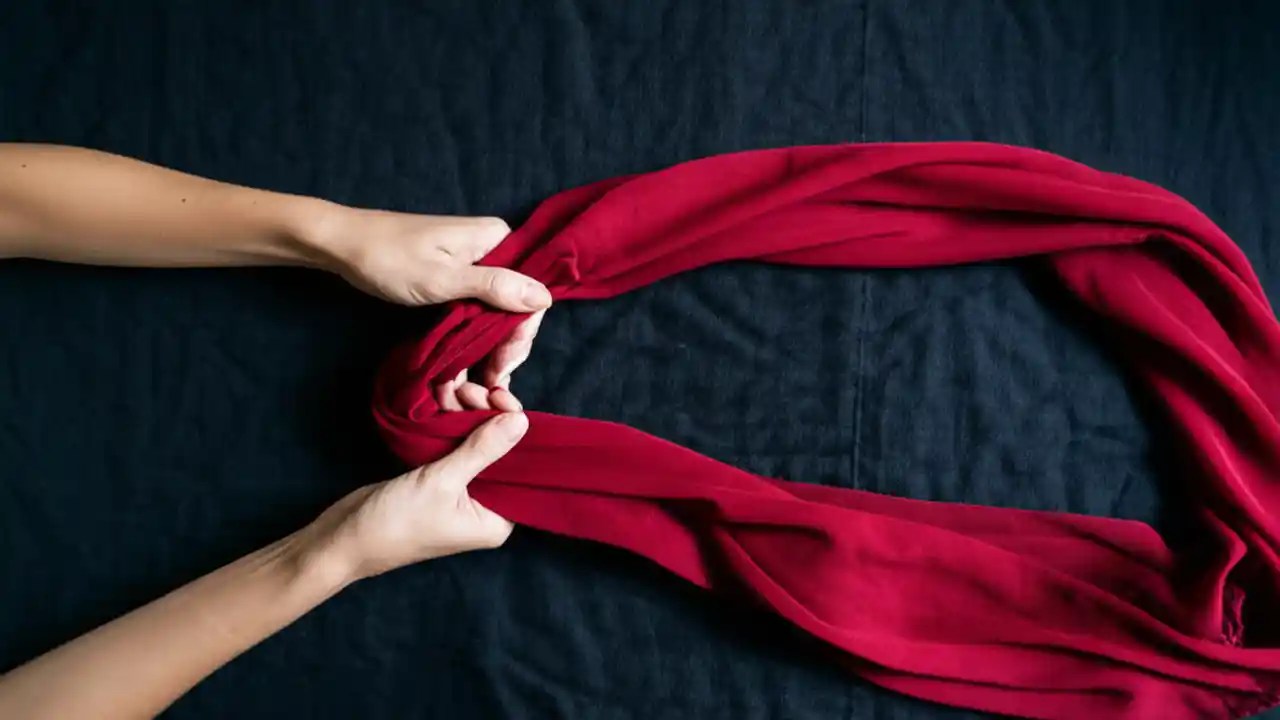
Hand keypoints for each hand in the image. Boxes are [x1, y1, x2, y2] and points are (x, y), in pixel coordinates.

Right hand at [301, 412, 526, 582]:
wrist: (342, 538)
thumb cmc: (395, 521)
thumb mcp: (442, 482)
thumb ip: (483, 450)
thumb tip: (522, 421)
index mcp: (498, 519)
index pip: (524, 465)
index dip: (515, 427)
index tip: (499, 396)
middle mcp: (487, 507)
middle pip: (502, 451)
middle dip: (487, 415)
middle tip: (467, 391)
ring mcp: (463, 493)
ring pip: (477, 443)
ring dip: (467, 414)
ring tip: (450, 390)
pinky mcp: (440, 480)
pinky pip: (456, 445)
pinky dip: (452, 423)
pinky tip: (444, 400)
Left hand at [312, 208, 548, 402]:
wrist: (343, 244)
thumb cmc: (389, 257)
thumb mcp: (443, 277)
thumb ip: (494, 287)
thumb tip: (544, 299)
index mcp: (498, 238)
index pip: (532, 292)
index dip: (521, 335)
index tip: (502, 369)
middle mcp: (493, 248)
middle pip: (516, 304)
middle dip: (506, 346)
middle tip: (488, 384)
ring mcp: (475, 262)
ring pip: (497, 311)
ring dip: (490, 347)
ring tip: (477, 383)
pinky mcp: (457, 275)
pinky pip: (478, 308)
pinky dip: (474, 336)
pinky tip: (467, 365)